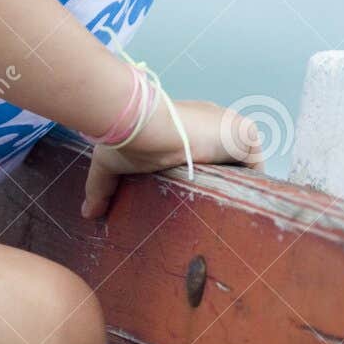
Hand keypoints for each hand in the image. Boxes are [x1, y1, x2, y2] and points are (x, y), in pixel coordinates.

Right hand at [81, 98, 263, 218]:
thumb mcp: (111, 163)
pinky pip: (258, 167)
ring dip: (243, 188)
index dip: (208, 177)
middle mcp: (215, 124)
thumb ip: (101, 188)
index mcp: (191, 126)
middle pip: (231, 162)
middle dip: (228, 186)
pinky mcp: (242, 136)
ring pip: (245, 165)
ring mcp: (231, 129)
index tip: (201, 205)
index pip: (210, 155)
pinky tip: (243, 208)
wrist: (139, 122)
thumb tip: (86, 214)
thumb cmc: (125, 135)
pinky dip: (254, 186)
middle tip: (217, 219)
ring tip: (231, 221)